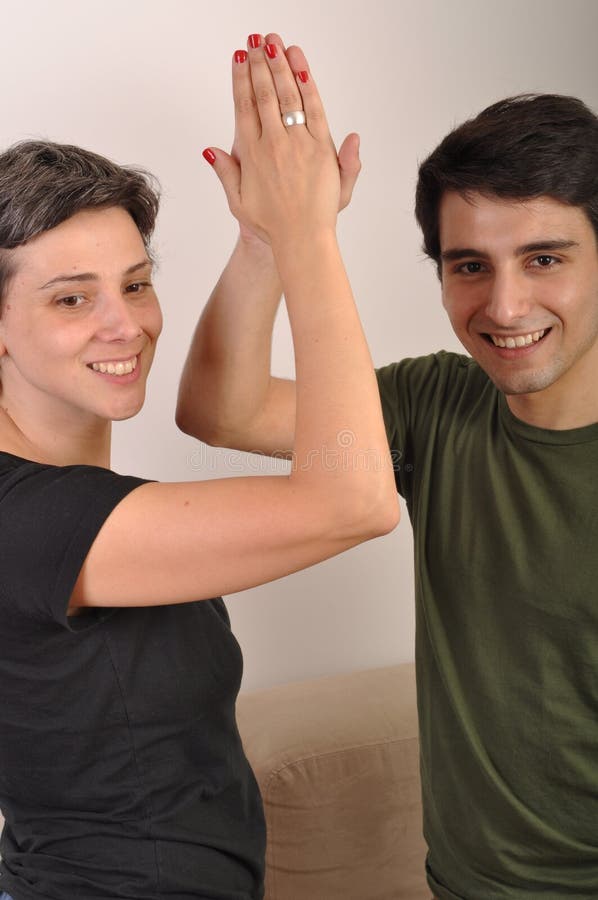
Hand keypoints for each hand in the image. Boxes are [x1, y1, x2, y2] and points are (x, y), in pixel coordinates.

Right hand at [205, 33, 358, 245]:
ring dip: (281, 65)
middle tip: (257, 41)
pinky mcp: (319, 148)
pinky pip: (313, 108)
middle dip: (260, 63)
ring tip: (276, 43)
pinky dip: (307, 84)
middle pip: (265, 93)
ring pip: (287, 95)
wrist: (300, 238)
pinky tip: (300, 65)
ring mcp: (297, 143)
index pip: (244, 106)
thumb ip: (226, 173)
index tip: (239, 58)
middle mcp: (273, 144)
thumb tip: (210, 150)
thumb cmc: (272, 225)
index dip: (241, 78)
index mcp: (251, 153)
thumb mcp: (238, 202)